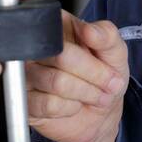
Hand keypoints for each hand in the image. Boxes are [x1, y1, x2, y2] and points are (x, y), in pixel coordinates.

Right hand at [25, 10, 125, 141]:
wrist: (99, 113)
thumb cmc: (103, 77)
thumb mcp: (114, 52)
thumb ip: (107, 35)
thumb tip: (89, 30)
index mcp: (56, 28)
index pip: (63, 32)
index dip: (87, 52)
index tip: (106, 63)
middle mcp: (35, 48)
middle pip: (60, 56)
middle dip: (93, 75)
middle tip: (109, 85)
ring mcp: (26, 75)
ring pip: (56, 81)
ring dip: (85, 93)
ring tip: (95, 96)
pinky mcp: (26, 101)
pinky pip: (48, 104)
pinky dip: (70, 108)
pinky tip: (73, 105)